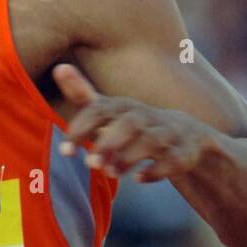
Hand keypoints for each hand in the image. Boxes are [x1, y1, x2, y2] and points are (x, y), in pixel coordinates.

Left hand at [53, 63, 211, 181]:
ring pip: (152, 141)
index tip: (66, 151)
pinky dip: (157, 170)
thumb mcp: (110, 111)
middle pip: (130, 123)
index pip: (102, 110)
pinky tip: (139, 179)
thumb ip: (83, 96)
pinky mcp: (185, 152)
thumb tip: (59, 67)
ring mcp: (169, 133)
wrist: (186, 136)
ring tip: (111, 173)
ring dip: (130, 157)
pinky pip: (176, 159)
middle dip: (109, 143)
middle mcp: (147, 117)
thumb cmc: (136, 125)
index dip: (82, 128)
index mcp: (125, 108)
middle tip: (91, 164)